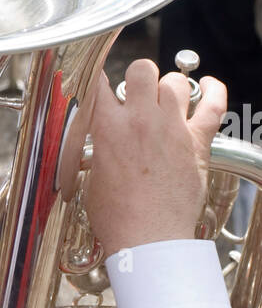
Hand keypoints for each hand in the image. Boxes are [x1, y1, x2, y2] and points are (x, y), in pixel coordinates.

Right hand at [85, 60, 226, 260]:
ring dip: (168, 88)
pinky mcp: (197, 141)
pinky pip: (213, 103)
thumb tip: (105, 144)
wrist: (148, 239)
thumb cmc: (119, 218)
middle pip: (142, 68)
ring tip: (164, 102)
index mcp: (108, 129)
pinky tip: (209, 86)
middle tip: (136, 93)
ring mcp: (172, 128)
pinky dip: (214, 90)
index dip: (96, 75)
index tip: (97, 79)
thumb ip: (101, 150)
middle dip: (138, 77)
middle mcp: (141, 121)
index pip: (97, 82)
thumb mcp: (93, 178)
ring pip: (175, 81)